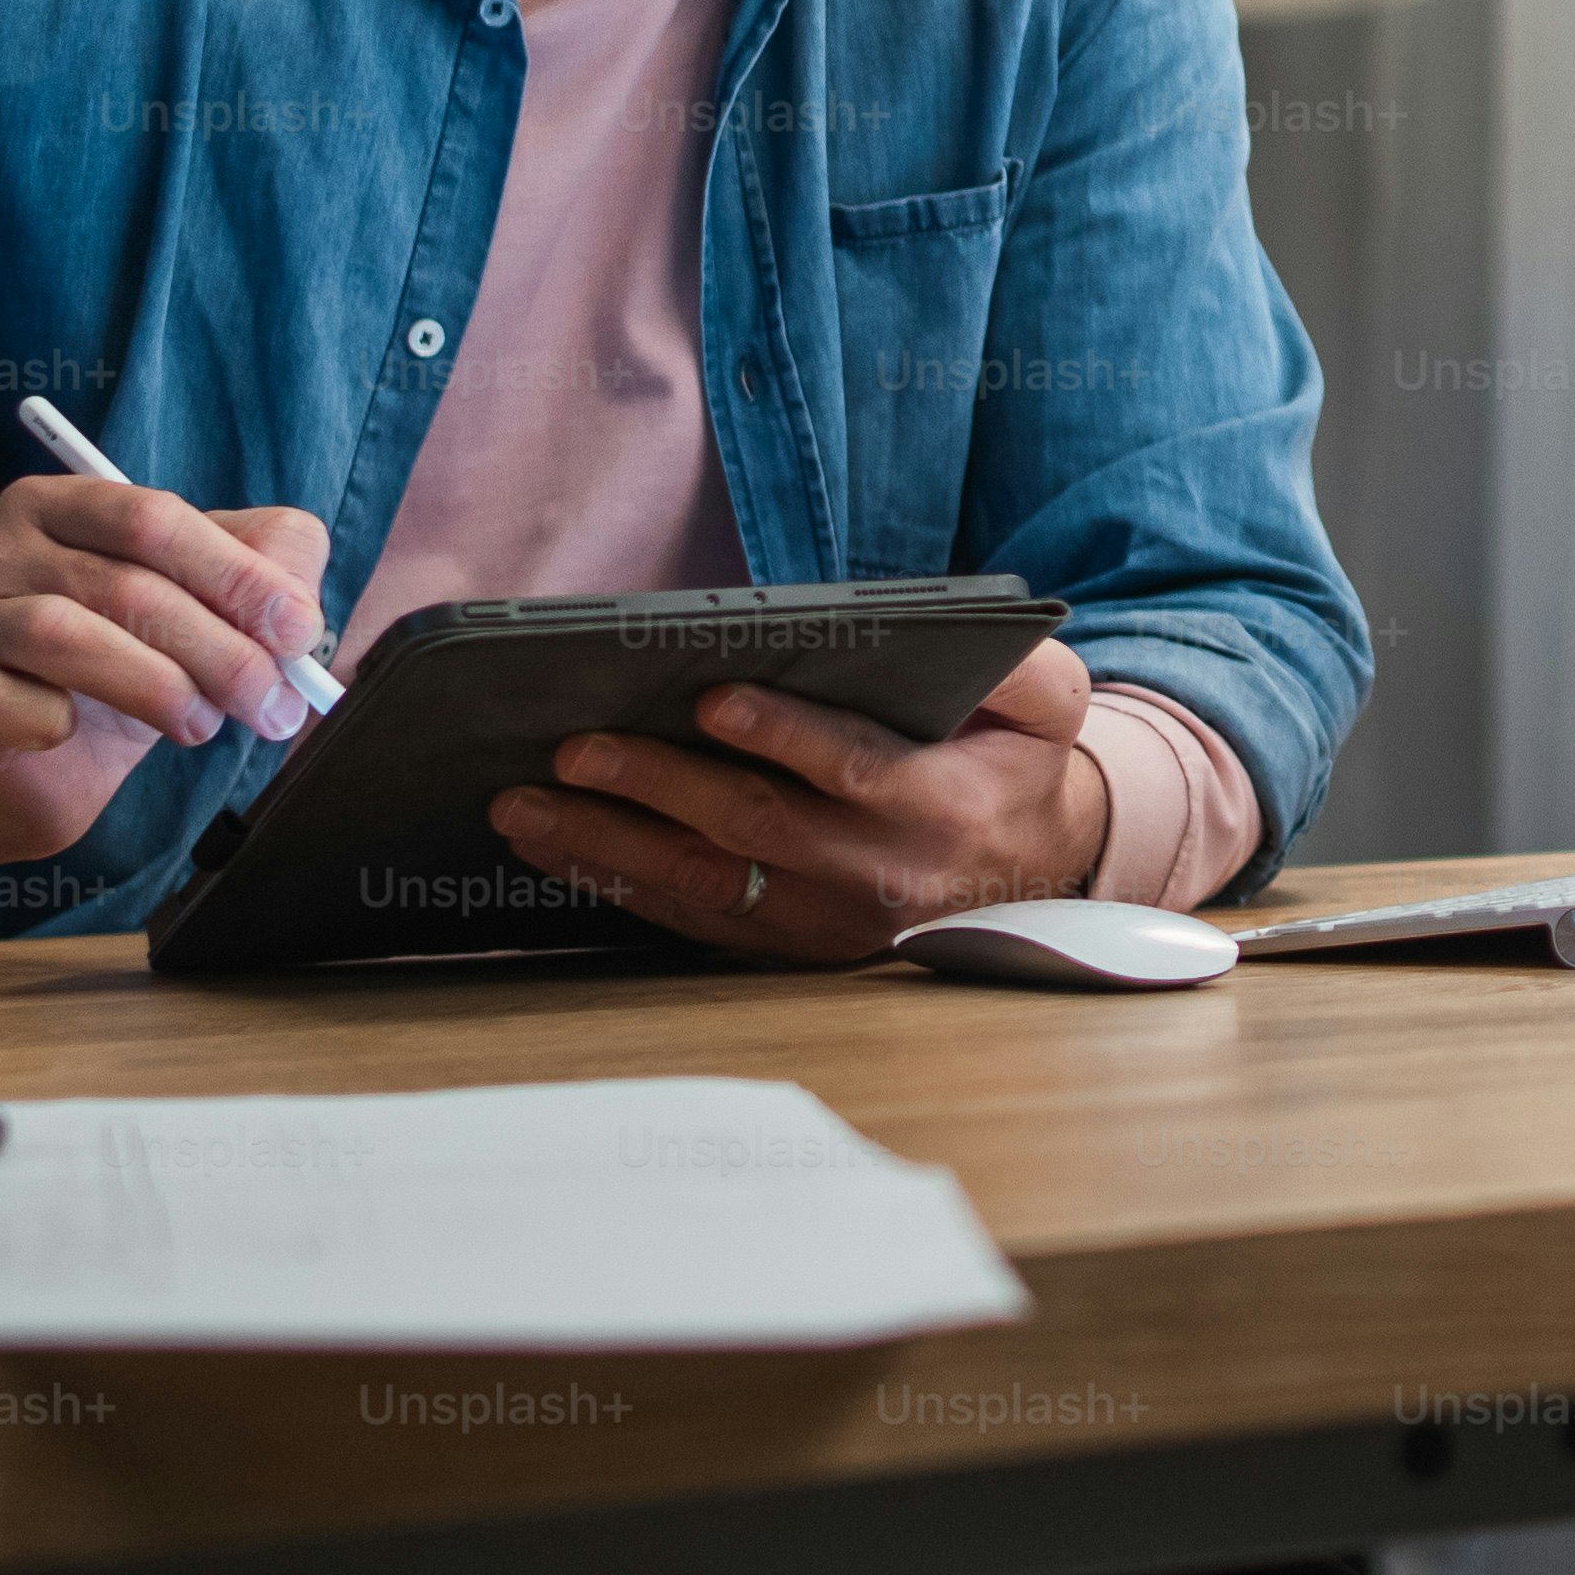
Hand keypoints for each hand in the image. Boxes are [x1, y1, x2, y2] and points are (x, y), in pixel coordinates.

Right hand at [0, 474, 332, 891]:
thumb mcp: (195, 606)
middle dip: (220, 647)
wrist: (17, 767)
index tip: (299, 631)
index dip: (237, 574)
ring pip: (67, 635)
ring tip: (201, 725)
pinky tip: (81, 733)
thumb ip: (257, 574)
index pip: (154, 517)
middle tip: (273, 702)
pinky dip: (62, 722)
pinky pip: (8, 703)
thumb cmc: (117, 668)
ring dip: (160, 687)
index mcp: (62, 504)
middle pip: (125, 581)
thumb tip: (298, 607)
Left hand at [487, 638, 1111, 965]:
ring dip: (606, 845)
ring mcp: (825, 923)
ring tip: (523, 806)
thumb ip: (1022, 666)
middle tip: (574, 747)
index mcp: (941, 806)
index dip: (783, 736)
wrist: (1032, 872)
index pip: (853, 769)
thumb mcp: (1051, 703)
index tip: (713, 699)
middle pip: (753, 829)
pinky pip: (689, 921)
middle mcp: (876, 876)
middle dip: (655, 786)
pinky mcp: (787, 948)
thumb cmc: (1017, 763)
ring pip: (703, 885)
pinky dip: (615, 886)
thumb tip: (958, 626)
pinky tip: (553, 848)